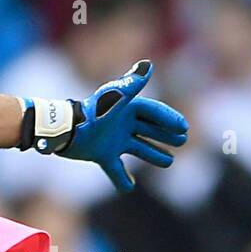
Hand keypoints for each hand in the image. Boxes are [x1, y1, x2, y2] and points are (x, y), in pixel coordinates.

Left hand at [34, 60, 188, 191]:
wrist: (66, 130)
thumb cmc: (92, 112)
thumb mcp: (115, 98)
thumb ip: (132, 83)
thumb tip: (148, 64)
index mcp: (127, 109)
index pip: (154, 112)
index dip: (169, 119)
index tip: (184, 127)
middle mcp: (121, 124)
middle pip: (149, 129)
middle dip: (166, 135)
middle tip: (182, 141)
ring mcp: (112, 140)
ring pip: (138, 148)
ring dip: (153, 154)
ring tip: (168, 161)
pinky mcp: (102, 155)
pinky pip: (115, 169)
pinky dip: (122, 178)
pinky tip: (129, 187)